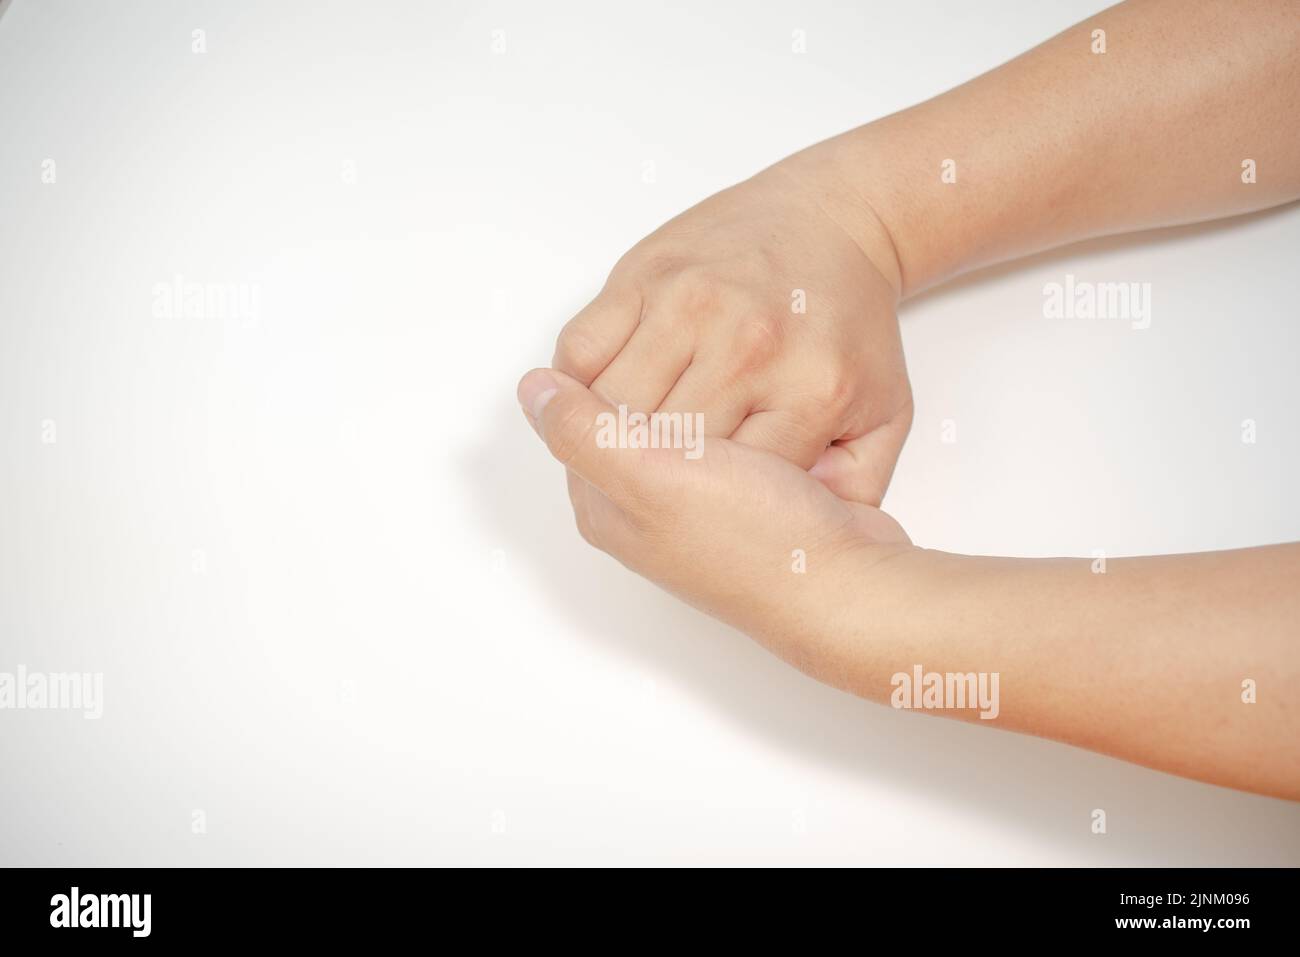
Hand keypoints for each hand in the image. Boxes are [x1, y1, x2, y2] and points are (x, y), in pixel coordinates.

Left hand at [518, 368, 912, 674]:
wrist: (852, 583)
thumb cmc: (754, 541)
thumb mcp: (651, 480)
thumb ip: (585, 431)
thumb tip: (533, 389)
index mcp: (608, 505)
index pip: (581, 413)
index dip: (613, 369)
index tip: (657, 339)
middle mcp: (645, 504)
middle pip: (632, 411)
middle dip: (666, 376)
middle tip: (712, 348)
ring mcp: (700, 495)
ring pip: (686, 410)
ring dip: (713, 385)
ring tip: (750, 369)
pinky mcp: (751, 485)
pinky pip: (733, 424)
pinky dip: (748, 403)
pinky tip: (772, 390)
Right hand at [552, 156, 911, 506]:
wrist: (832, 218)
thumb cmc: (848, 323)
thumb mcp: (883, 417)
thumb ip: (851, 490)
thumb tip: (794, 531)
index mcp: (810, 390)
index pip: (733, 488)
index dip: (709, 509)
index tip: (703, 510)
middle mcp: (747, 347)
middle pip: (663, 453)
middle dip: (652, 480)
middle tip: (652, 491)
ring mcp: (690, 305)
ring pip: (611, 408)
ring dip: (607, 438)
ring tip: (621, 454)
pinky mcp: (643, 275)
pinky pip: (580, 351)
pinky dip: (575, 385)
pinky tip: (601, 400)